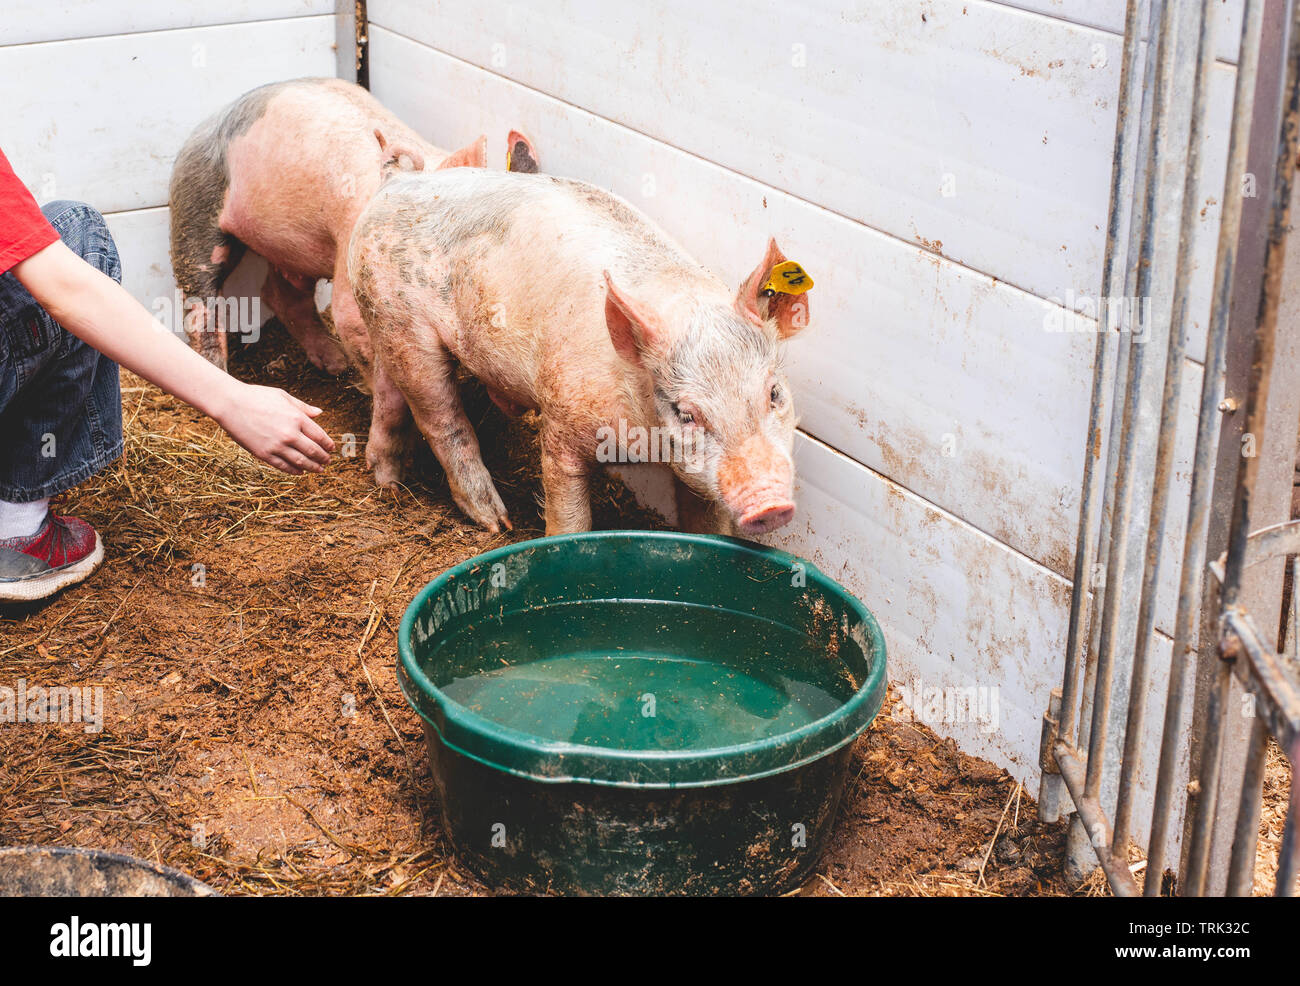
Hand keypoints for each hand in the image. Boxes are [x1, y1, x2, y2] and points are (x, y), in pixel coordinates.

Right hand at [216, 383, 334, 473]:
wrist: (230, 404)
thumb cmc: (257, 397)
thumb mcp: (283, 397)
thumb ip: (302, 407)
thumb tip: (320, 413)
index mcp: (297, 418)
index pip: (320, 436)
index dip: (328, 444)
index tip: (331, 448)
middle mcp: (289, 434)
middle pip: (313, 451)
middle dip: (323, 458)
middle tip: (328, 461)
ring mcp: (276, 445)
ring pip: (301, 462)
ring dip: (312, 467)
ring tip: (319, 469)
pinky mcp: (264, 454)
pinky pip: (283, 466)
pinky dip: (294, 470)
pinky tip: (300, 471)